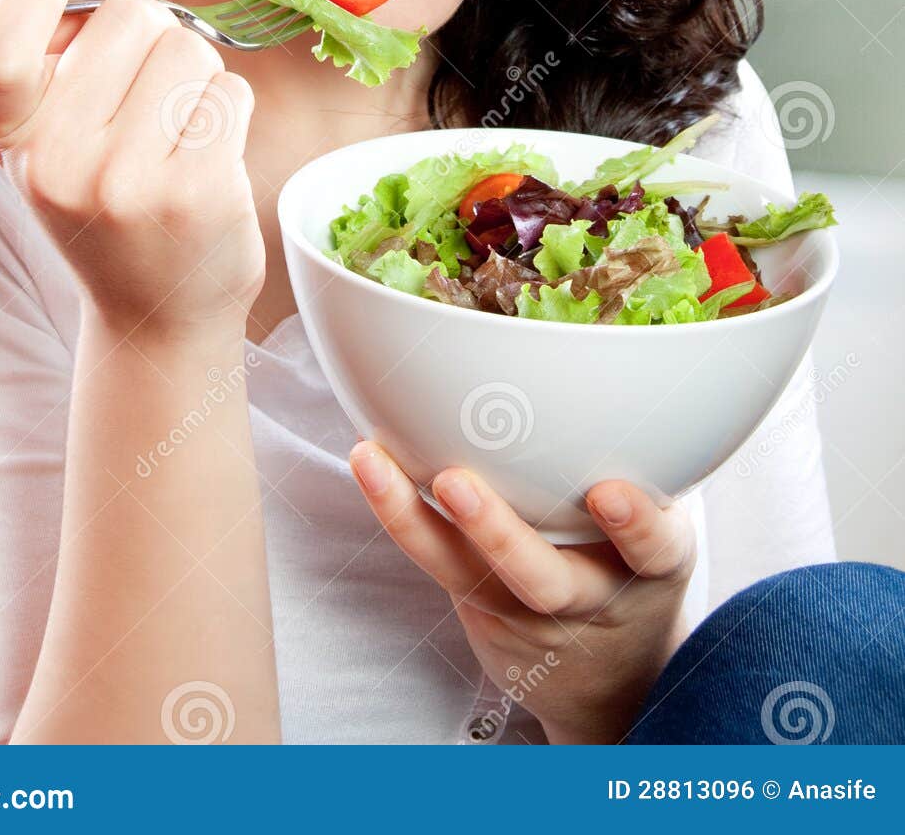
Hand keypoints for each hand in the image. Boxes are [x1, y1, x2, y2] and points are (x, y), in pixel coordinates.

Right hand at [0, 0, 264, 339]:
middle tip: (143, 103)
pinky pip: (230, 93)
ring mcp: (127, 181)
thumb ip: (39, 31)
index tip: (57, 5)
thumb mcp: (53, 126)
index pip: (1, 39)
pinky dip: (228, 113)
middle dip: (153, 42)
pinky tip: (206, 158)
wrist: (156, 313)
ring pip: (190, 50)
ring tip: (175, 135)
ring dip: (198, 79)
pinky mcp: (194, 192)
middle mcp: (58, 162)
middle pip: (131, 17)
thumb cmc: (104, 200)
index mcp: (13, 136)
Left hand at [349, 442, 694, 744]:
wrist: (612, 678)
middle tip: (456, 482)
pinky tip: (369, 460)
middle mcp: (587, 597)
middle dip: (498, 534)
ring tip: (372, 462)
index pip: (653, 551)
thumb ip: (649, 464)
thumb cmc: (636, 561)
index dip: (635, 526)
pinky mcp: (481, 611)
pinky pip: (436, 562)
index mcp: (650, 567)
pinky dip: (399, 512)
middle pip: (543, 581)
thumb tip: (621, 356)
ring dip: (412, 517)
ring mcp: (525, 612)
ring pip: (466, 574)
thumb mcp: (665, 526)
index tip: (609, 493)